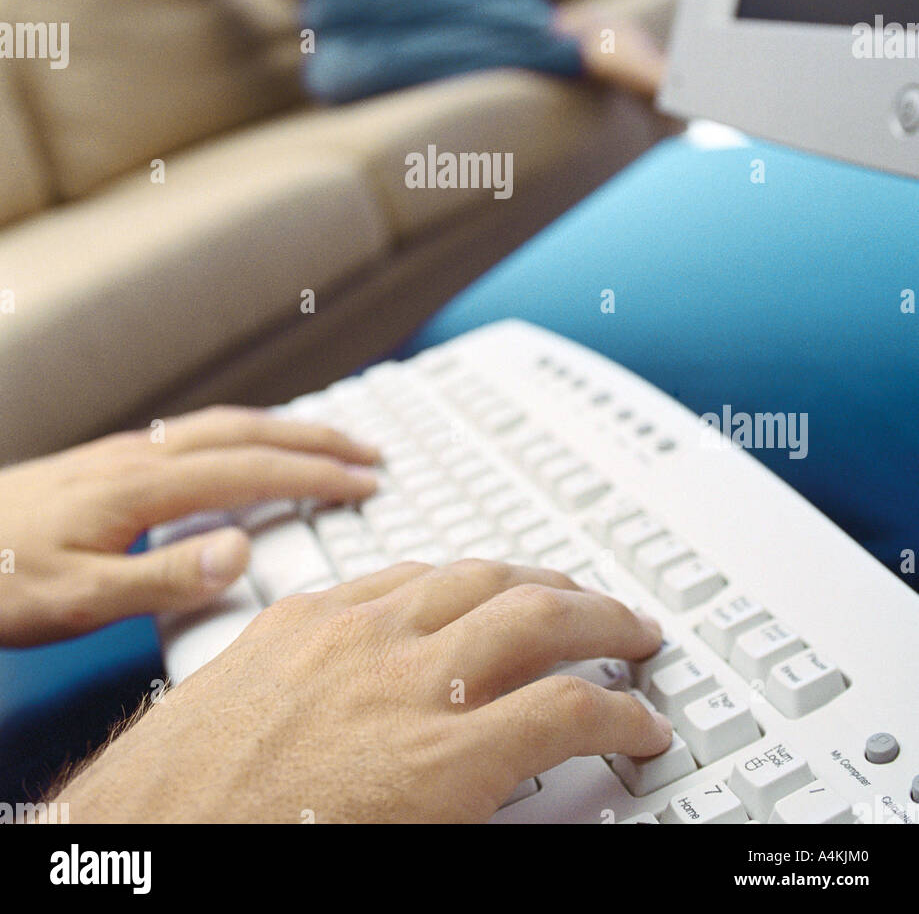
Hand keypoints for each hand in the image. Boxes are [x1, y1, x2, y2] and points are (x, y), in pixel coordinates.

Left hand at [0, 407, 379, 646]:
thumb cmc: (0, 579)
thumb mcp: (79, 600)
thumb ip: (164, 579)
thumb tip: (242, 552)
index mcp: (142, 487)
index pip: (249, 471)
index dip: (313, 477)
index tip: (364, 483)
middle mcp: (140, 455)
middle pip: (247, 431)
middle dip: (315, 439)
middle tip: (370, 451)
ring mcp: (124, 451)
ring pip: (223, 423)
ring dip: (284, 429)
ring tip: (327, 441)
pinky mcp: (109, 459)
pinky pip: (197, 429)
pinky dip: (244, 430)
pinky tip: (245, 447)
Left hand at [58, 559, 671, 823]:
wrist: (146, 842)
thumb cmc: (264, 860)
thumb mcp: (408, 851)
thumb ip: (481, 805)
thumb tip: (523, 781)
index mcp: (438, 761)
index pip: (573, 714)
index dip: (627, 717)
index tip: (643, 725)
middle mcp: (403, 682)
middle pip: (540, 620)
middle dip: (604, 620)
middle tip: (636, 629)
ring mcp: (349, 637)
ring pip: (472, 576)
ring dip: (535, 580)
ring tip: (566, 591)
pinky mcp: (299, 617)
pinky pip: (395, 574)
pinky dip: (445, 575)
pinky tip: (461, 581)